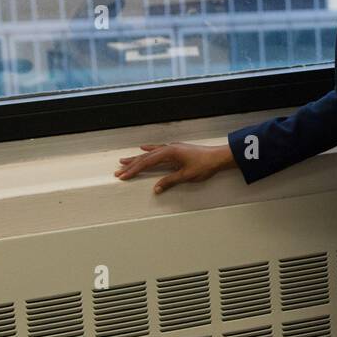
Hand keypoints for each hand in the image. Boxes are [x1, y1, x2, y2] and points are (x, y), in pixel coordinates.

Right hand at [113, 142, 235, 193]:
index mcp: (169, 153)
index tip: (123, 176)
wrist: (218, 157)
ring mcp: (172, 148)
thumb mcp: (186, 176)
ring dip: (137, 158)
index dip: (134, 170)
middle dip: (131, 165)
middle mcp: (168, 148)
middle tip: (118, 172)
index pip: (147, 163)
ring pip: (150, 154)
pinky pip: (158, 149)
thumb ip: (169, 181)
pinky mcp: (176, 149)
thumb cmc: (204, 165)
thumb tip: (155, 189)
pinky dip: (149, 150)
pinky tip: (143, 148)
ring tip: (124, 161)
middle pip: (145, 158)